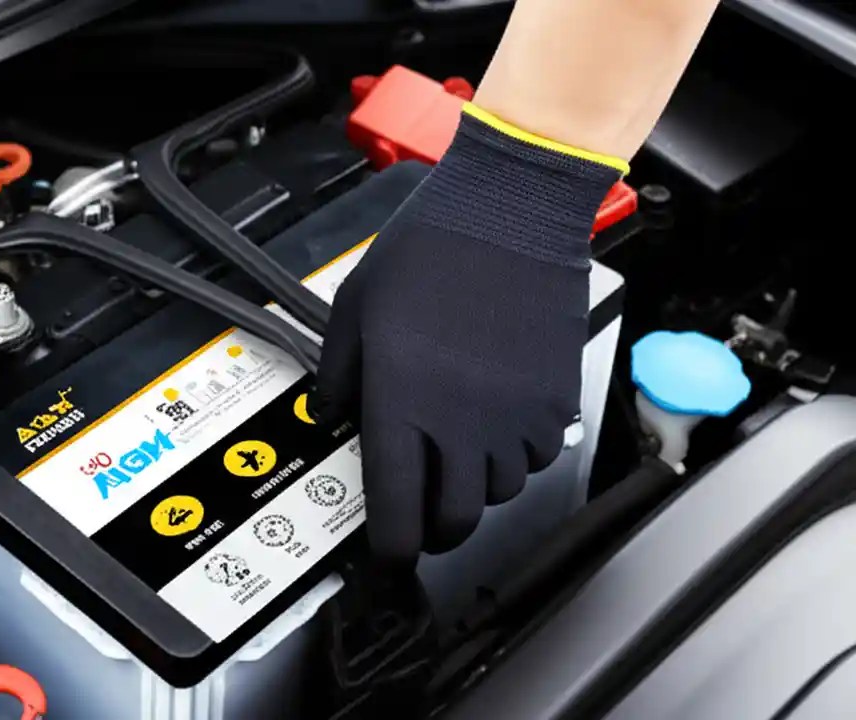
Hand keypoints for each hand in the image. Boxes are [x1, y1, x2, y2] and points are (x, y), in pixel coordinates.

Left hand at [315, 106, 622, 563]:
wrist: (510, 210)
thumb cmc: (427, 249)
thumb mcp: (355, 308)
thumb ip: (336, 374)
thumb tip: (329, 417)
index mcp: (402, 403)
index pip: (396, 509)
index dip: (391, 550)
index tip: (387, 557)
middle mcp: (462, 422)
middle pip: (455, 519)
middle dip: (434, 531)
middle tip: (422, 519)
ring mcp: (515, 415)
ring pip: (499, 491)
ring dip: (475, 488)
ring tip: (458, 455)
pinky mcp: (557, 400)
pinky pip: (540, 457)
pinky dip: (517, 457)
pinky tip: (498, 425)